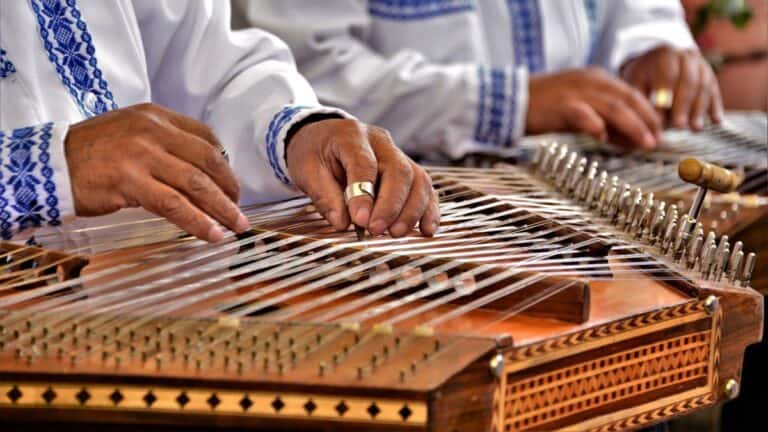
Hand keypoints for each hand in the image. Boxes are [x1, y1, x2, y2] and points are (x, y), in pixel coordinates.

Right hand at [66, 103, 248, 241]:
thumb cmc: (92, 153)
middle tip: (239, 209)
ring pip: (195, 184)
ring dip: (221, 208)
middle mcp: (153, 130)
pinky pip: (173, 204)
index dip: (225, 164)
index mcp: (156, 116)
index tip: (232, 184)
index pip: (205, 137)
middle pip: (207, 161)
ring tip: (235, 226)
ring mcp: (142, 154)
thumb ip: (164, 144)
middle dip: (229, 188)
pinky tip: (210, 234)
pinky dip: (197, 221)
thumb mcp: (131, 133)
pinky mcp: (130, 180)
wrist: (51, 163)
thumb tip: (200, 171)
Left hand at [286, 119, 439, 237]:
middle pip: (399, 171)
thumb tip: (343, 223)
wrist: (323, 139)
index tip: (361, 221)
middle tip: (377, 230)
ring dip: (411, 211)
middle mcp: (380, 142)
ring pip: (418, 180)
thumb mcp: (307, 170)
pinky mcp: (408, 170)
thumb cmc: (314, 152)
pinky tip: (426, 229)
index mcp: (352, 136)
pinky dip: (428, 210)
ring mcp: (398, 154)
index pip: (364, 164)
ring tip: (396, 233)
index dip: (364, 194)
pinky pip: (425, 188)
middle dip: (391, 206)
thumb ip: (324, 196)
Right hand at [527, 68, 660, 148]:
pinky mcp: (562, 107)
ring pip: (614, 108)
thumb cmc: (545, 107)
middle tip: (657, 140)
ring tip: (644, 143)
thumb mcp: (580, 109)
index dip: (647, 114)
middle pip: (628, 99)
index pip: (631, 94)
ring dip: (633, 127)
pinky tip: (603, 137)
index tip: (657, 132)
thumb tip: (628, 139)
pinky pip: (585, 116)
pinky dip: (597, 126)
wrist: (512, 100)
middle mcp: (590, 81)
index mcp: (596, 78)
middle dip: (646, 121)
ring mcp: (577, 93)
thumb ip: (604, 121)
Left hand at [621, 45, 723, 130]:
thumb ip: (643, 99)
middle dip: (684, 106)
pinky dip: (715, 107)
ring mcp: (702, 65)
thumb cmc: (644, 76)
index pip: (667, 74)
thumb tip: (654, 122)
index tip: (661, 113)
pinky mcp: (711, 76)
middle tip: (679, 126)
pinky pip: (715, 91)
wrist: (660, 60)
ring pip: (704, 87)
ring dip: (700, 110)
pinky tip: (716, 121)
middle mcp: (686, 57)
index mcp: (665, 55)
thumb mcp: (636, 82)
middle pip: (688, 81)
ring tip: (695, 128)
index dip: (666, 93)